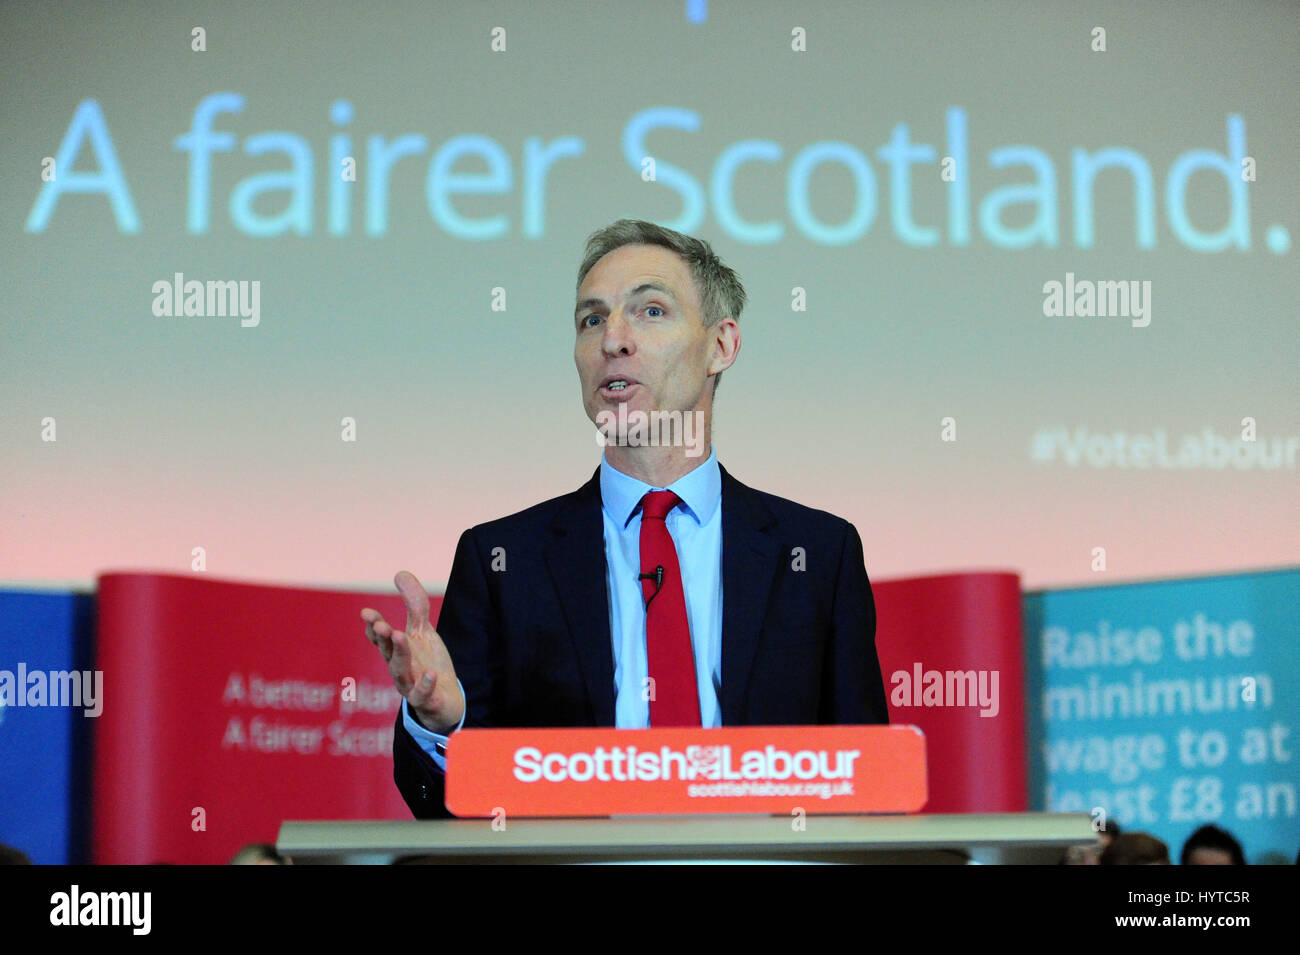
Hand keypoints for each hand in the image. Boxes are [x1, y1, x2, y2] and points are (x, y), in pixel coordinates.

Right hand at [361, 570, 464, 733]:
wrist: (445, 701)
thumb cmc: (427, 663)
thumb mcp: (422, 632)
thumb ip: (414, 605)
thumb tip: (400, 572)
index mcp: (395, 651)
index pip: (380, 638)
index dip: (373, 626)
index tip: (367, 612)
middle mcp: (399, 668)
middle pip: (387, 652)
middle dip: (383, 638)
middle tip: (380, 624)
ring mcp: (410, 685)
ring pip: (401, 671)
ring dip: (400, 654)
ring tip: (401, 636)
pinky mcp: (427, 700)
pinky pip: (423, 694)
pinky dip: (425, 685)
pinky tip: (430, 674)